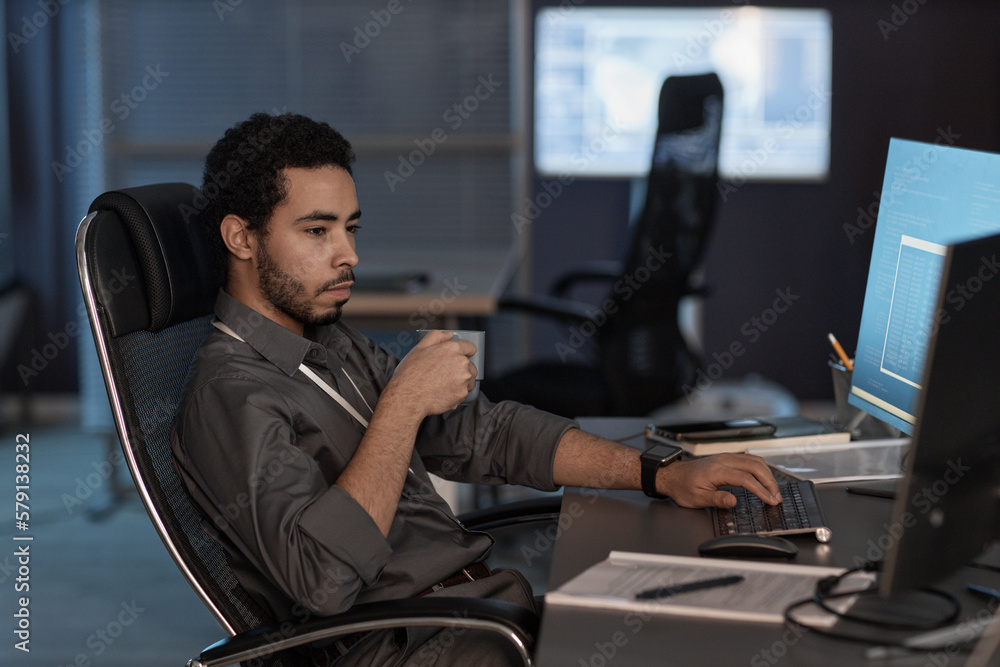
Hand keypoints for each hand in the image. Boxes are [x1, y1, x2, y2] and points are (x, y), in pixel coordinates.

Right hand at [384, 330, 477, 417]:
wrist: (407, 397)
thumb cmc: (410, 373)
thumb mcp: (419, 348)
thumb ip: (436, 336)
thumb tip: (450, 334)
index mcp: (452, 349)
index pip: (470, 347)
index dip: (466, 352)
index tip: (462, 357)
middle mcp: (462, 363)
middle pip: (471, 366)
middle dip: (462, 370)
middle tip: (446, 375)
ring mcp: (464, 379)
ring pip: (469, 381)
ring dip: (461, 383)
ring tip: (443, 386)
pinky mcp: (462, 394)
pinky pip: (463, 394)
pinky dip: (456, 395)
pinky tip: (442, 394)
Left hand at [656, 454, 781, 508]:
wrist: (672, 475)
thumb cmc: (682, 487)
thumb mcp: (697, 498)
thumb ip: (716, 499)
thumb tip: (733, 501)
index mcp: (717, 470)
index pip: (746, 479)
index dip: (761, 490)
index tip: (771, 500)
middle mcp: (723, 460)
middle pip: (755, 466)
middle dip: (769, 482)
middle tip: (777, 497)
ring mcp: (725, 457)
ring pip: (754, 460)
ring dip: (767, 474)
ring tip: (773, 490)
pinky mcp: (726, 458)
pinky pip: (748, 460)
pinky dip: (760, 469)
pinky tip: (764, 478)